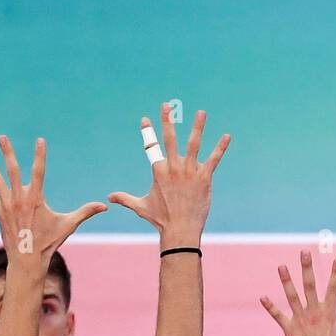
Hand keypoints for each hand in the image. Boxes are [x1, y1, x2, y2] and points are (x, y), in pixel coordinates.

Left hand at [0, 137, 106, 267]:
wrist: (27, 260)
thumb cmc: (49, 242)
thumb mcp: (68, 225)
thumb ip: (86, 212)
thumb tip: (106, 206)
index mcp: (36, 199)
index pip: (39, 171)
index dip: (40, 155)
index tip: (40, 140)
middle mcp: (19, 199)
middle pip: (12, 170)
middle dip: (7, 152)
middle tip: (2, 136)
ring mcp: (7, 205)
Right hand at [109, 104, 230, 246]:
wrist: (180, 230)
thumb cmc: (160, 220)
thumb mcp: (140, 207)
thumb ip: (125, 199)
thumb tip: (109, 198)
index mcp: (158, 171)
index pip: (150, 146)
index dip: (147, 132)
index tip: (144, 119)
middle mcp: (173, 167)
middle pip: (170, 138)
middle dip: (167, 120)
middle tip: (167, 105)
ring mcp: (189, 171)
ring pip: (194, 144)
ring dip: (197, 127)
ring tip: (201, 112)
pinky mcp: (204, 178)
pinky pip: (213, 159)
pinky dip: (220, 147)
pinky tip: (227, 136)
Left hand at [260, 251, 335, 335]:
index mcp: (330, 313)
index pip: (334, 288)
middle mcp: (314, 313)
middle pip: (310, 285)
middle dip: (307, 268)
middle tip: (304, 252)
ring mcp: (301, 321)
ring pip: (292, 296)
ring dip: (286, 281)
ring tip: (281, 266)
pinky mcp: (290, 330)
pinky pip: (278, 316)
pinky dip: (270, 307)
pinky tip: (263, 297)